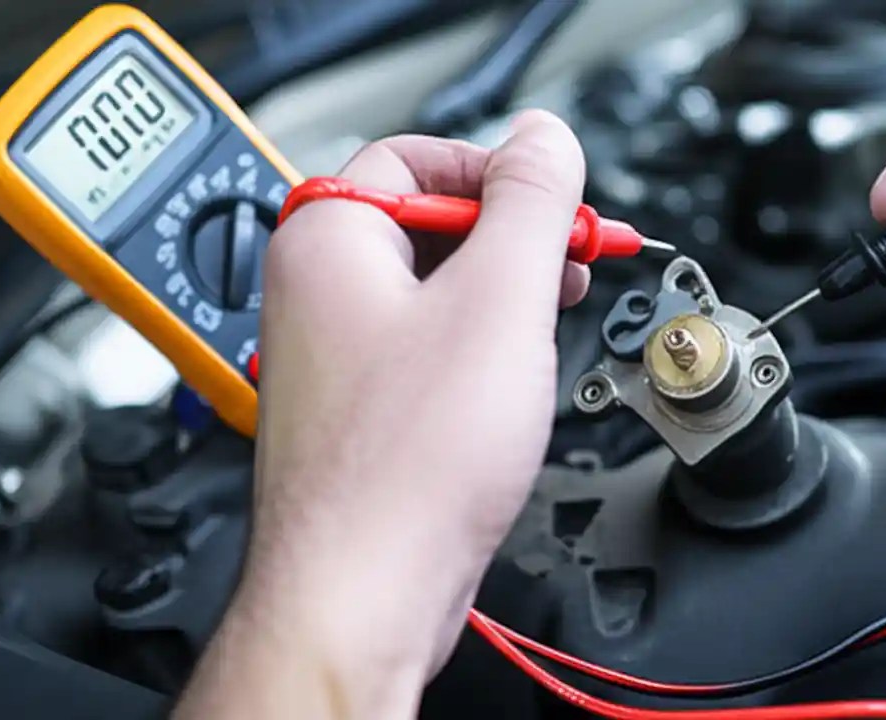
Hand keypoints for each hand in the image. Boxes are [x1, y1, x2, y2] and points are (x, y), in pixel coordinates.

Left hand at [173, 111, 587, 718]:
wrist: (363, 593)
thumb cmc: (405, 468)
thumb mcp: (500, 301)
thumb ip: (530, 204)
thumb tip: (544, 140)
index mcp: (328, 240)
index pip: (414, 156)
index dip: (495, 170)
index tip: (554, 201)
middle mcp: (317, 294)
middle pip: (426, 223)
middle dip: (510, 236)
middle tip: (568, 260)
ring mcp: (336, 355)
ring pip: (431, 290)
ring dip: (501, 293)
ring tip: (551, 317)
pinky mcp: (362, 410)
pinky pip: (425, 348)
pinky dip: (478, 347)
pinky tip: (514, 376)